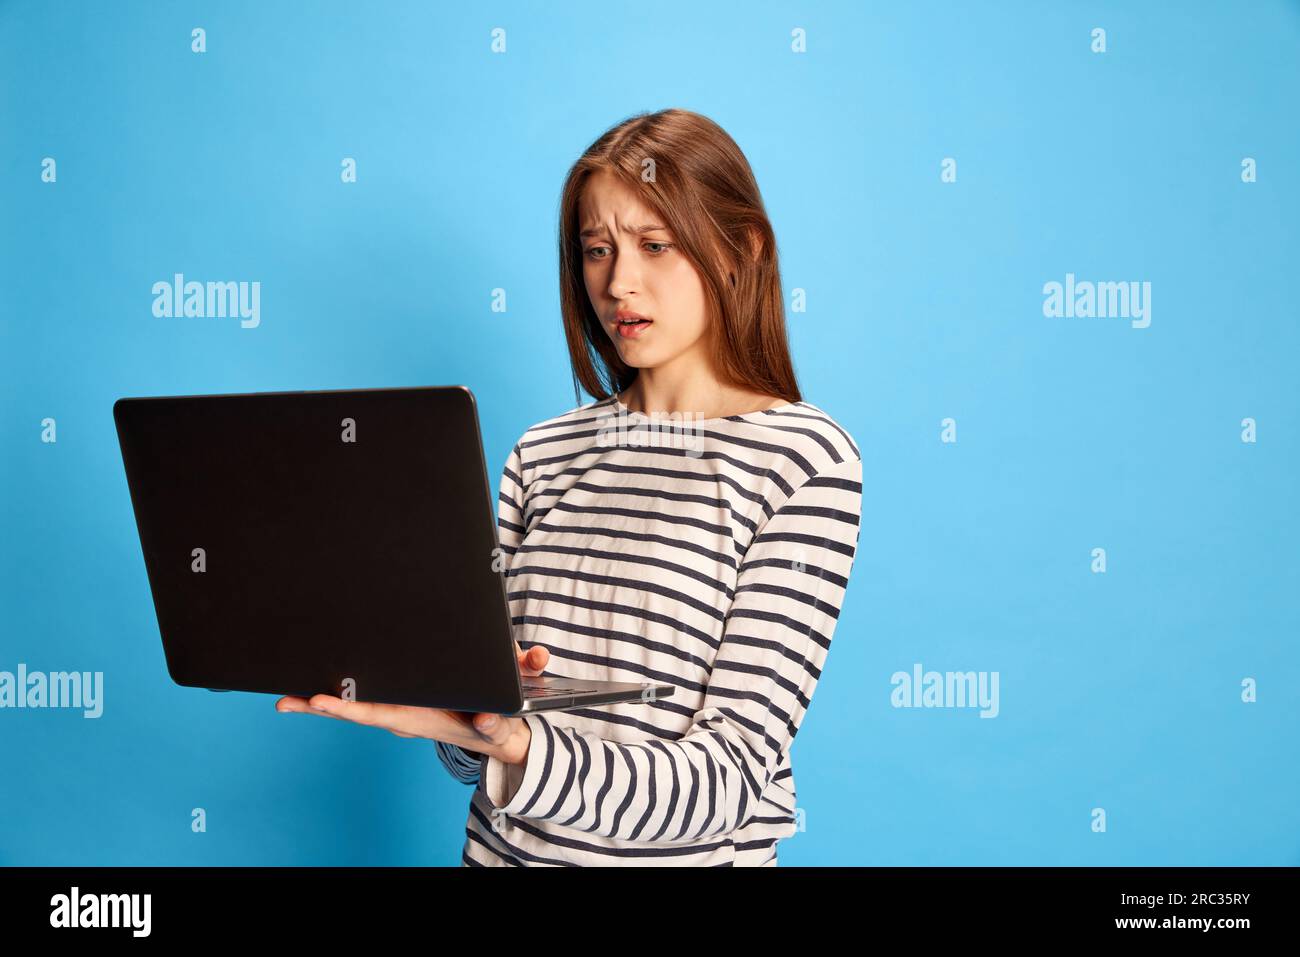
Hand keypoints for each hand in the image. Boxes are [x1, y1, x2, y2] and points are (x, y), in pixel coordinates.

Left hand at [274, 642, 549, 766]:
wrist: (494, 731)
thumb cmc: (494, 722)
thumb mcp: (500, 722)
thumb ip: (496, 721)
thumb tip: (488, 720)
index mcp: (419, 719)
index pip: (377, 712)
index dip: (347, 707)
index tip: (319, 700)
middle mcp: (401, 715)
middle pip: (354, 710)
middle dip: (318, 705)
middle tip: (283, 700)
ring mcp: (398, 708)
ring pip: (354, 702)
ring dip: (321, 698)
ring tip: (288, 693)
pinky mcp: (400, 700)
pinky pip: (364, 696)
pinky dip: (341, 689)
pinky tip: (318, 680)